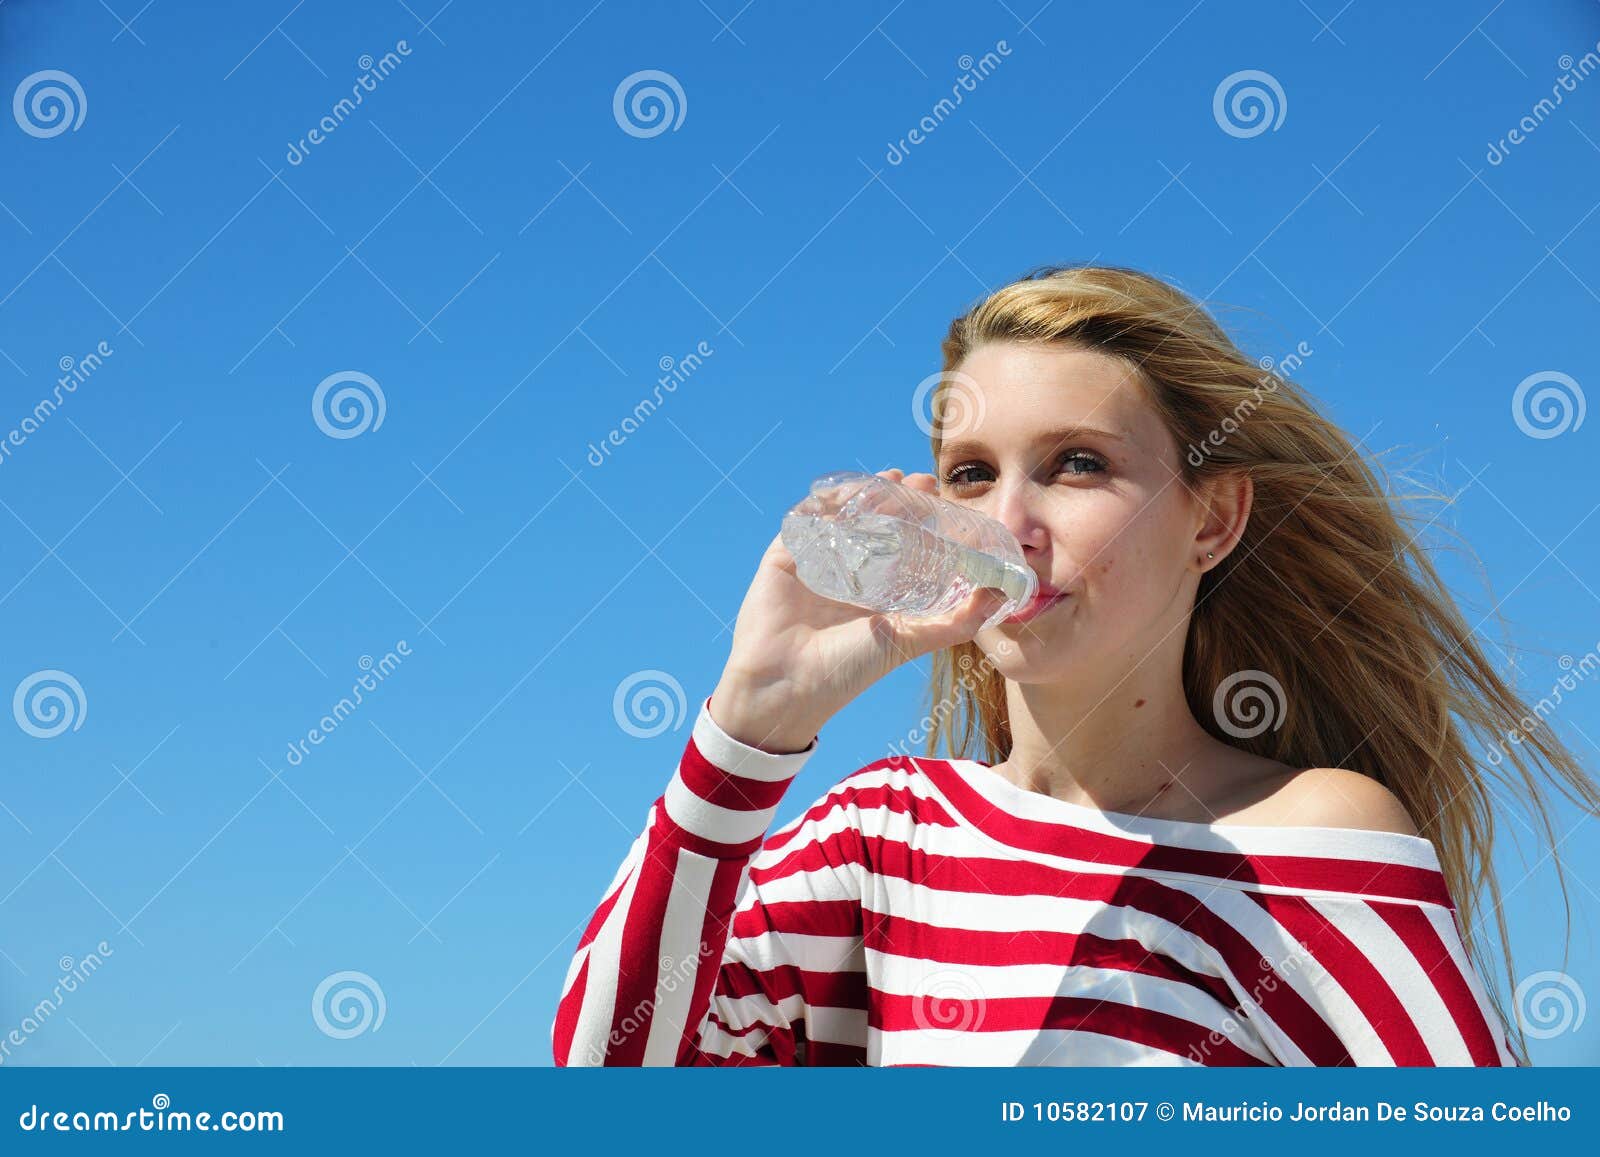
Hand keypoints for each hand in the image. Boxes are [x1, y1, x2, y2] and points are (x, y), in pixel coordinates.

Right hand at [709, 468, 1007, 752]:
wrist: (788, 687)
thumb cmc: (847, 671)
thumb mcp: (909, 641)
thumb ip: (955, 622)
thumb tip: (1002, 595)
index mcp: (876, 590)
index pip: (904, 542)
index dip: (924, 518)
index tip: (944, 499)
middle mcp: (848, 571)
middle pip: (876, 521)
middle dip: (900, 497)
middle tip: (922, 482)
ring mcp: (816, 560)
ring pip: (844, 513)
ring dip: (867, 492)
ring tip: (892, 481)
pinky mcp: (784, 554)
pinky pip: (805, 518)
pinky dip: (828, 501)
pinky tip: (851, 493)